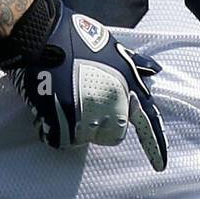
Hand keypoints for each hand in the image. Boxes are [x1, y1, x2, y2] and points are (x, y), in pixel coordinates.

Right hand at [0, 0, 166, 170]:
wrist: (39, 33)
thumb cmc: (73, 36)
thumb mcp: (111, 47)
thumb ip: (133, 65)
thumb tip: (155, 71)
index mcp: (125, 85)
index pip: (147, 120)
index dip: (154, 144)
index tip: (160, 165)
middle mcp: (112, 102)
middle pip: (111, 135)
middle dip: (98, 125)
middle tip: (79, 104)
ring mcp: (87, 112)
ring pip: (83, 139)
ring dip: (73, 126)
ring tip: (59, 100)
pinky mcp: (61, 118)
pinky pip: (59, 139)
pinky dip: (52, 129)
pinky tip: (45, 108)